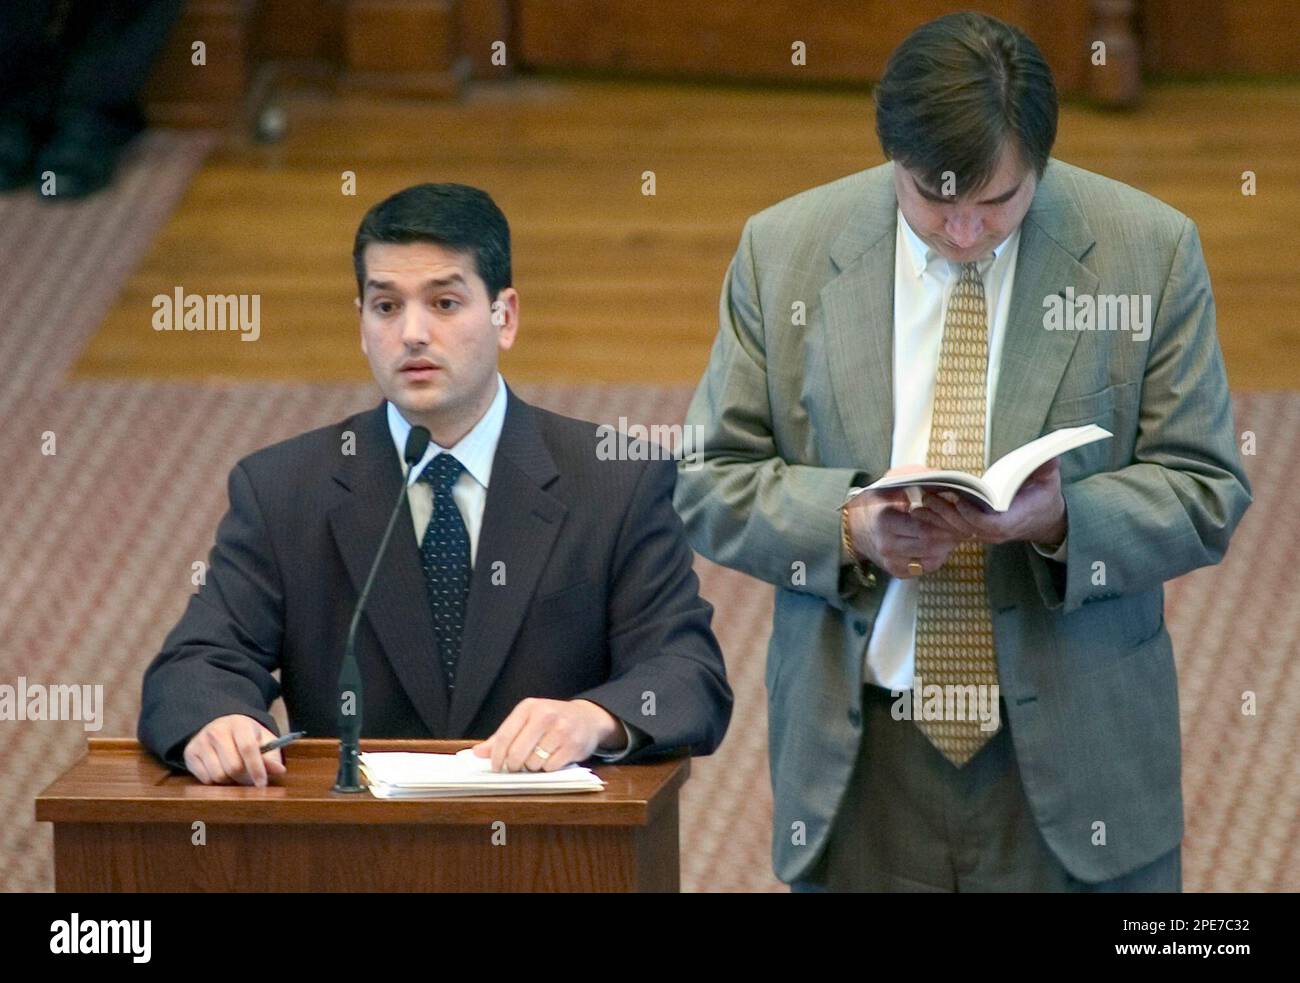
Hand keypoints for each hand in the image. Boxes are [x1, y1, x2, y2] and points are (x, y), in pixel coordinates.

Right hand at [183, 714, 286, 786]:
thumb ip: (271, 756)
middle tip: (249, 778)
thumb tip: (280, 770)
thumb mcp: (262, 741)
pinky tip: (220, 770)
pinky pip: (205, 779)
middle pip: (233, 767)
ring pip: (218, 776)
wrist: (220, 727)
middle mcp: (217, 730)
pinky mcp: (190, 753)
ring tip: (234, 773)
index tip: (262, 784)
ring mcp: (201, 741)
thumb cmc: (246, 737)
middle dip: (244, 778)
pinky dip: (215, 781)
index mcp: (239, 724)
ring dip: (230, 781)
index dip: (256, 768)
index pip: (248, 748)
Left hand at [471, 698, 622, 771]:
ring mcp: (562, 730)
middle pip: (517, 753)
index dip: (497, 756)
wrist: (587, 718)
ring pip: (534, 763)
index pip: (505, 736)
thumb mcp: (526, 721)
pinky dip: (548, 768)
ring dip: (532, 767)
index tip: (495, 767)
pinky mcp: (574, 745)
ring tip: (538, 758)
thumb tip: (478, 753)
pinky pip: (551, 767)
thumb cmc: (551, 720)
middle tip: (516, 767)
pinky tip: (551, 759)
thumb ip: (502, 736)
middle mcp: (546, 715)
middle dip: (514, 765)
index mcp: (529, 707)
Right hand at [845, 465, 964, 578]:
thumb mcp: (891, 483)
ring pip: (931, 559)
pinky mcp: (897, 571)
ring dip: (947, 546)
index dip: (944, 521)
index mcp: (885, 520)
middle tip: (960, 525)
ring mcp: (891, 561)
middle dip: (950, 535)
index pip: (924, 527)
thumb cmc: (878, 503)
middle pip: (930, 544)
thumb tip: (939, 474)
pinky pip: (926, 568)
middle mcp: (887, 544)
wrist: (855, 528)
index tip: (954, 514)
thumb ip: (914, 475)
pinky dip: (938, 556)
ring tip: (951, 533)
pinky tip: (939, 544)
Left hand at [913, 458, 1066, 547]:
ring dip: (938, 518)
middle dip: (947, 514)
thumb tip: (1050, 458)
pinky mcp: (977, 532)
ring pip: (958, 530)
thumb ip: (1046, 469)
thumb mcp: (1050, 480)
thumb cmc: (1045, 496)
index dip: (974, 515)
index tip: (960, 501)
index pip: (991, 525)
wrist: (1044, 520)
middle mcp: (998, 532)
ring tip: (920, 502)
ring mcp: (986, 535)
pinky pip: (956, 529)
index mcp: (1015, 520)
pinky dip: (939, 520)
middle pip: (968, 527)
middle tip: (928, 497)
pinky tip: (922, 509)